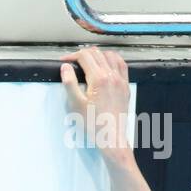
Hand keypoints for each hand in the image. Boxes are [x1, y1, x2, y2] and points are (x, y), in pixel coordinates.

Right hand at [60, 46, 132, 160]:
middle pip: (96, 53)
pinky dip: (113, 59)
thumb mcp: (76, 104)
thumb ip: (70, 83)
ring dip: (98, 54)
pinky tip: (107, 64)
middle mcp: (112, 76)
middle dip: (83, 54)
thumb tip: (65, 67)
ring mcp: (121, 80)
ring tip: (88, 61)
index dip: (72, 56)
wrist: (111, 136)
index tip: (64, 62)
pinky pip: (122, 65)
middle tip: (73, 62)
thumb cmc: (94, 123)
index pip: (84, 56)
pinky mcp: (125, 86)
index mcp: (99, 79)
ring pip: (110, 55)